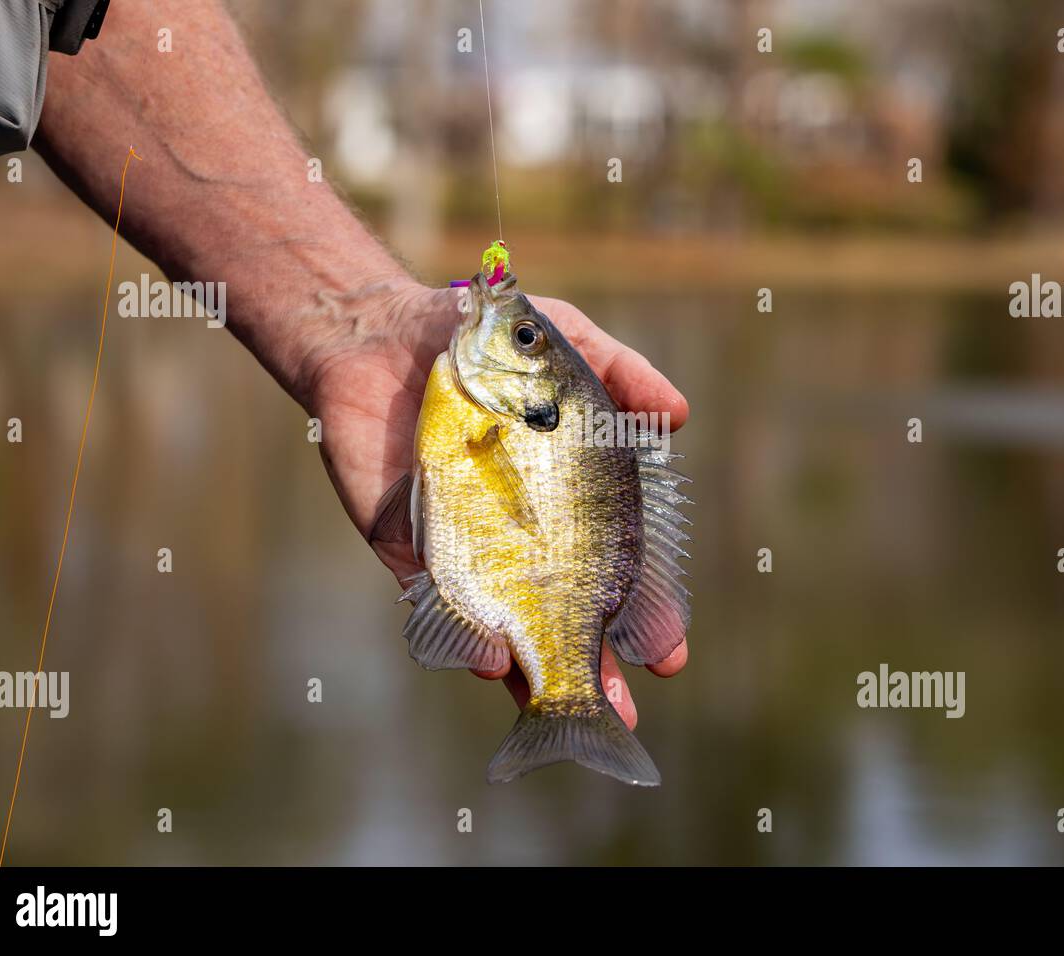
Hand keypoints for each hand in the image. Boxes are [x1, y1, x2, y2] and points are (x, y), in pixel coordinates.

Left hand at [307, 280, 690, 727]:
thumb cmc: (487, 341)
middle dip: (591, 666)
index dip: (640, 615)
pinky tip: (486, 657)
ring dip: (527, 671)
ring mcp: (460, 546)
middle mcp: (518, 537)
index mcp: (566, 503)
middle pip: (558, 616)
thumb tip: (680, 418)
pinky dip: (457, 631)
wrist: (382, 332)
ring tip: (561, 702)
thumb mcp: (568, 341)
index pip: (612, 574)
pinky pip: (430, 598)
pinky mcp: (403, 544)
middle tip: (626, 705)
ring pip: (496, 626)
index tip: (667, 650)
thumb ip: (623, 375)